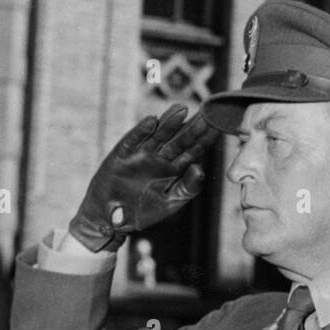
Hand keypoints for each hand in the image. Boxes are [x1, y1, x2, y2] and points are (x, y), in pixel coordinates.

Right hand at [68, 105, 218, 252]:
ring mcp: (140, 155)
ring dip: (168, 122)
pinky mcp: (121, 156)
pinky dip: (140, 131)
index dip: (205, 138)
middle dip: (192, 126)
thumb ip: (187, 187)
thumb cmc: (143, 212)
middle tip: (207, 110)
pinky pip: (132, 142)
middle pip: (178, 139)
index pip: (193, 150)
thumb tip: (201, 168)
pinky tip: (151, 121)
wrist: (111, 220)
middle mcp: (159, 158)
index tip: (218, 124)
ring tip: (182, 109)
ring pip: (157, 136)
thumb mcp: (171, 202)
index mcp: (173, 168)